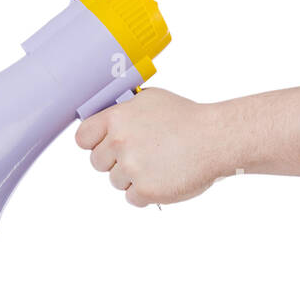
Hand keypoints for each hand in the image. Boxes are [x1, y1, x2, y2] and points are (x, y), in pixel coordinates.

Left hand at [74, 87, 229, 205]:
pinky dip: (146, 193)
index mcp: (117, 118)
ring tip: (160, 163)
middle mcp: (119, 142)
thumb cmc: (187, 119)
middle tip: (142, 154)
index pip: (82, 137)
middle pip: (97, 163)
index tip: (104, 145)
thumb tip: (103, 121)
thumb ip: (123, 111)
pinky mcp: (145, 190)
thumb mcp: (151, 101)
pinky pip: (132, 198)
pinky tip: (164, 178)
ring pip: (116, 181)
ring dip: (133, 178)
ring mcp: (131, 167)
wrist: (217, 139)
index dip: (93, 143)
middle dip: (115, 161)